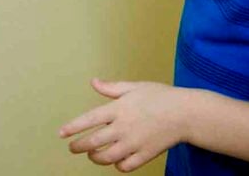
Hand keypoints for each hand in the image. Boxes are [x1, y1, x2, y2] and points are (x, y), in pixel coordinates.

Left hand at [58, 79, 188, 171]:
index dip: (73, 128)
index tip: (61, 133)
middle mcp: (124, 127)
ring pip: (107, 158)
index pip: (89, 120)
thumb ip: (112, 88)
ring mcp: (134, 143)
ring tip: (92, 154)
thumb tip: (93, 82)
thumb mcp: (134, 87)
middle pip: (93, 142)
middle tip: (73, 147)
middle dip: (79, 147)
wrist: (186, 113)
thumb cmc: (161, 96)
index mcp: (119, 109)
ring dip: (95, 158)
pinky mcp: (145, 155)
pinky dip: (117, 165)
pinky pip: (125, 166)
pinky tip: (115, 160)